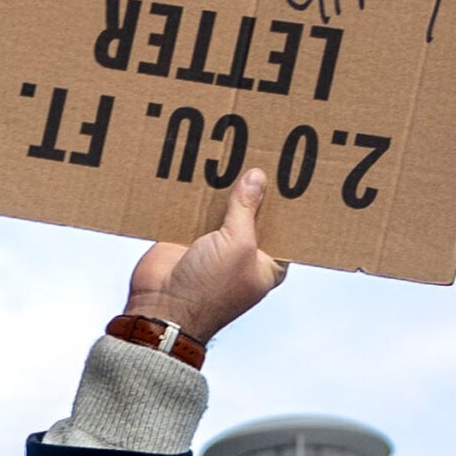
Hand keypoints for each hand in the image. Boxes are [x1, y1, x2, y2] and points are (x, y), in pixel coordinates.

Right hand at [125, 166, 287, 342]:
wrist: (161, 306)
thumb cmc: (207, 290)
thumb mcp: (238, 244)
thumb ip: (246, 209)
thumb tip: (257, 177)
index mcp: (267, 263)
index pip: (284, 228)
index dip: (288, 204)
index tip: (293, 173)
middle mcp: (243, 253)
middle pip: (254, 213)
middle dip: (256, 188)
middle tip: (264, 152)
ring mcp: (215, 245)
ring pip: (225, 208)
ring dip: (226, 187)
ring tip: (235, 149)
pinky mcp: (188, 238)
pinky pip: (197, 209)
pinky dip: (198, 193)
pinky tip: (203, 165)